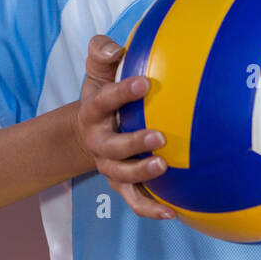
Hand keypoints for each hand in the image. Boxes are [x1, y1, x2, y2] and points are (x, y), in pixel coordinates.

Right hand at [72, 34, 173, 220]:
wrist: (87, 132)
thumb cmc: (102, 97)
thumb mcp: (97, 73)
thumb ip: (102, 54)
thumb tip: (114, 48)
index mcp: (92, 112)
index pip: (104, 101)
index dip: (122, 92)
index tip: (146, 82)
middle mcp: (99, 142)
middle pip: (112, 147)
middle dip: (134, 143)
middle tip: (160, 136)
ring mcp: (110, 166)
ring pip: (122, 175)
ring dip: (142, 174)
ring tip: (164, 166)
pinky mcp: (122, 184)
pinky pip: (135, 200)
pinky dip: (151, 209)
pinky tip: (173, 211)